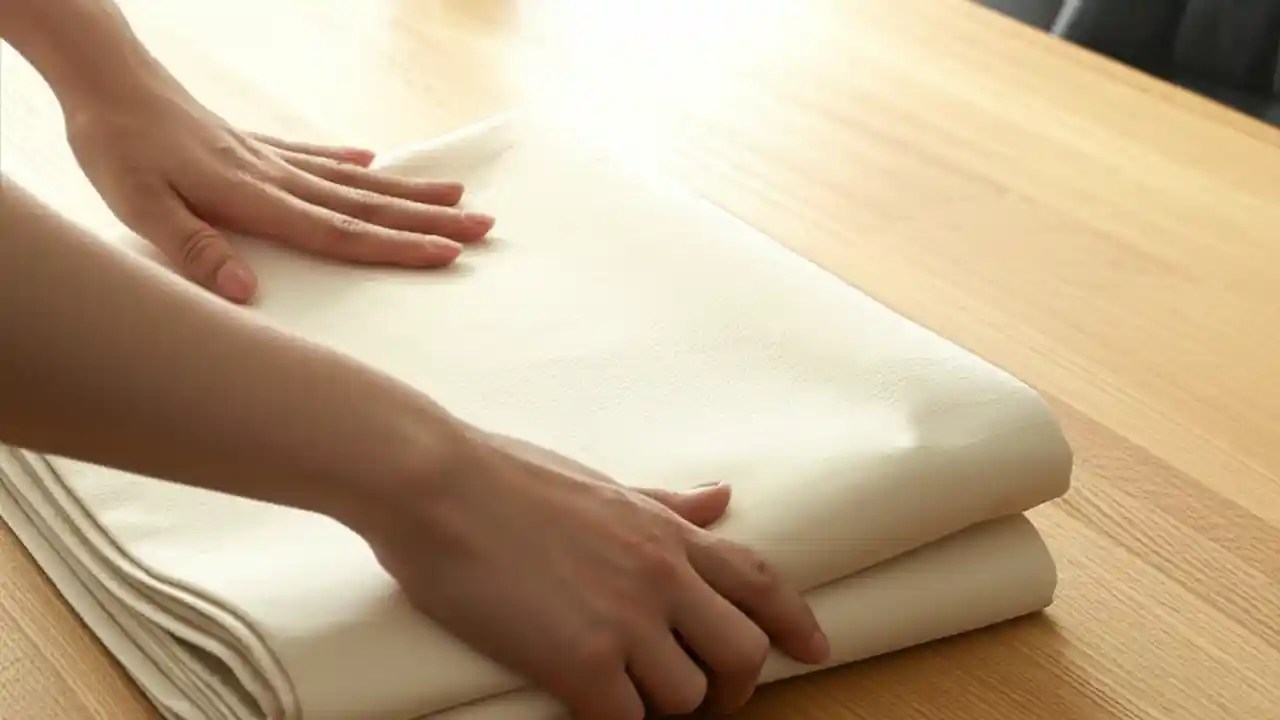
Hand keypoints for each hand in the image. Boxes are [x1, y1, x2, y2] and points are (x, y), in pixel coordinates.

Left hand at [62, 73, 492, 303]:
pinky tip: (372, 159)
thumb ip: (193, 248)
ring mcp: (270, 157)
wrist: (104, 76)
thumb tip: (247, 293)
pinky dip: (349, 162)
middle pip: (365, 205)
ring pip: (354, 180)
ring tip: (456, 196)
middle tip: (484, 228)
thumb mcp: (137, 204)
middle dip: (427, 221)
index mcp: (255, 197)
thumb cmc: (115, 144)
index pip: (339, 232)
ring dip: (407, 191)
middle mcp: (276, 176)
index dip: (396, 247)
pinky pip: (315, 156)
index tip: (447, 255)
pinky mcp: (253, 144)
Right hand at [356, 430, 829, 718]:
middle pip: (743, 653)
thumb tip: (721, 496)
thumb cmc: (506, 476)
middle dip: (732, 686)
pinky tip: (583, 701)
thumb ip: (665, 503)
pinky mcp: (578, 660)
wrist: (436, 484)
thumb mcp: (601, 484)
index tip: (815, 649)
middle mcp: (660, 574)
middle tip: (702, 696)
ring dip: (661, 706)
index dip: (796, 620)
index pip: (760, 580)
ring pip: (688, 698)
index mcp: (665, 531)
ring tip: (622, 691)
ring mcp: (623, 618)